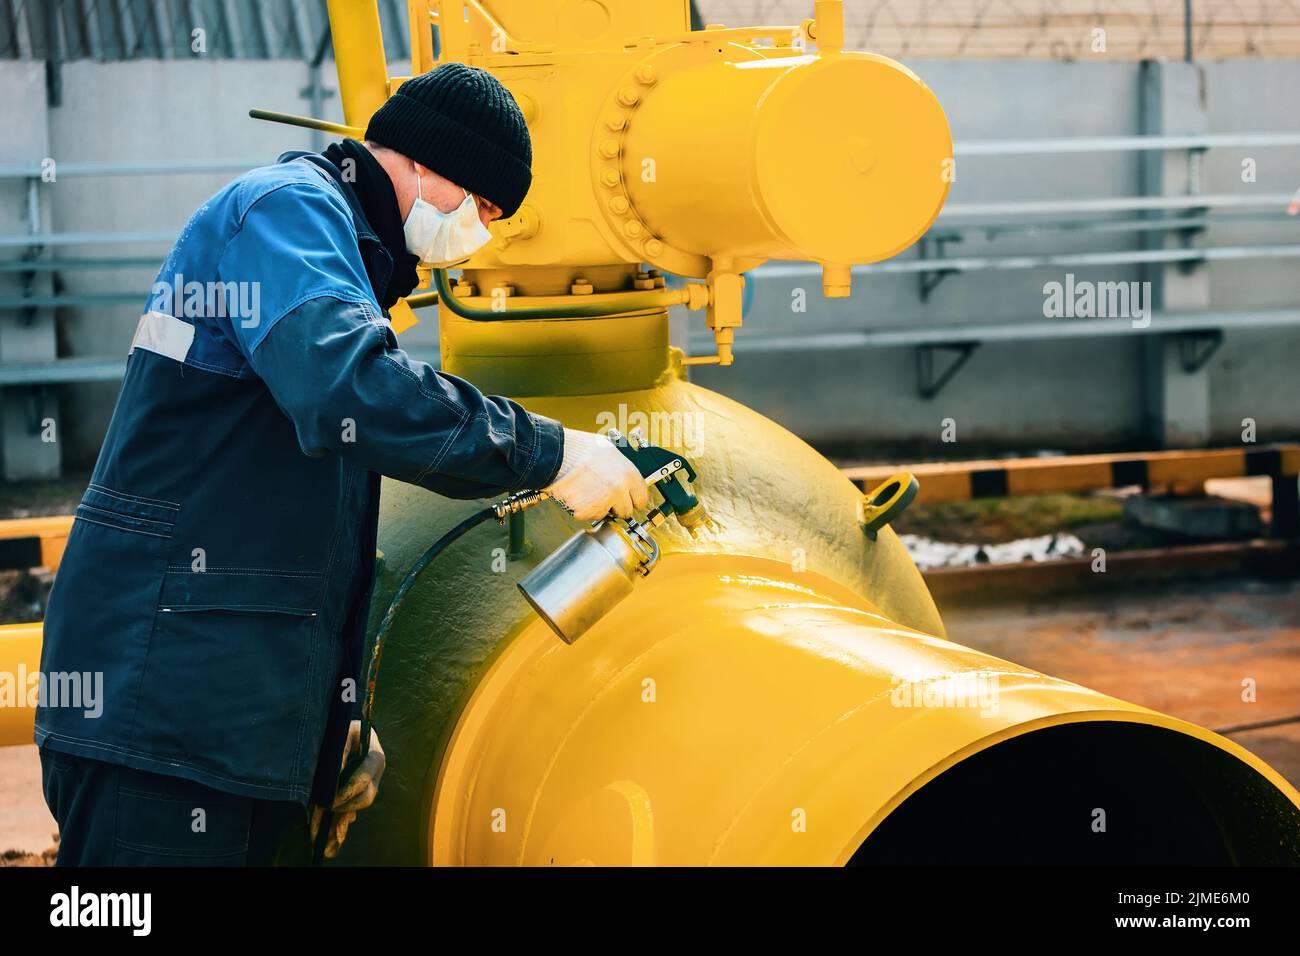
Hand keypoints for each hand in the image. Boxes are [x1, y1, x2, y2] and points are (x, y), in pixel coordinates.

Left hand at [309, 720, 384, 858]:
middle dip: (345, 807)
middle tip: (325, 811)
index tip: (330, 801)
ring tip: (325, 835)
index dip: (346, 792)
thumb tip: (332, 774)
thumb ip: (340, 752)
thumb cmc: (348, 729)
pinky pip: (353, 810)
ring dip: (342, 821)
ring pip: (359, 807)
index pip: (363, 780)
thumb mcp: (344, 734)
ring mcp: (370, 785)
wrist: (356, 731)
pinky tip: (330, 839)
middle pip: (366, 798)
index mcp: (375, 758)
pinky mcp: (361, 792)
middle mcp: (376, 774)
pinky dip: (341, 823)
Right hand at [543, 429, 649, 522]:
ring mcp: (602, 503)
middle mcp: (618, 490)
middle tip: (604, 496)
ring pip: (604, 514)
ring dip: (597, 507)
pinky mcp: (585, 511)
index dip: (634, 499)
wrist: (556, 454)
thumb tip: (623, 474)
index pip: (642, 498)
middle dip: (616, 506)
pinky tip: (576, 493)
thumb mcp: (608, 450)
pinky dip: (581, 508)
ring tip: (586, 490)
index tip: (630, 500)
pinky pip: (586, 515)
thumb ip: (619, 466)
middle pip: (626, 511)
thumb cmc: (579, 448)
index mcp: (628, 474)